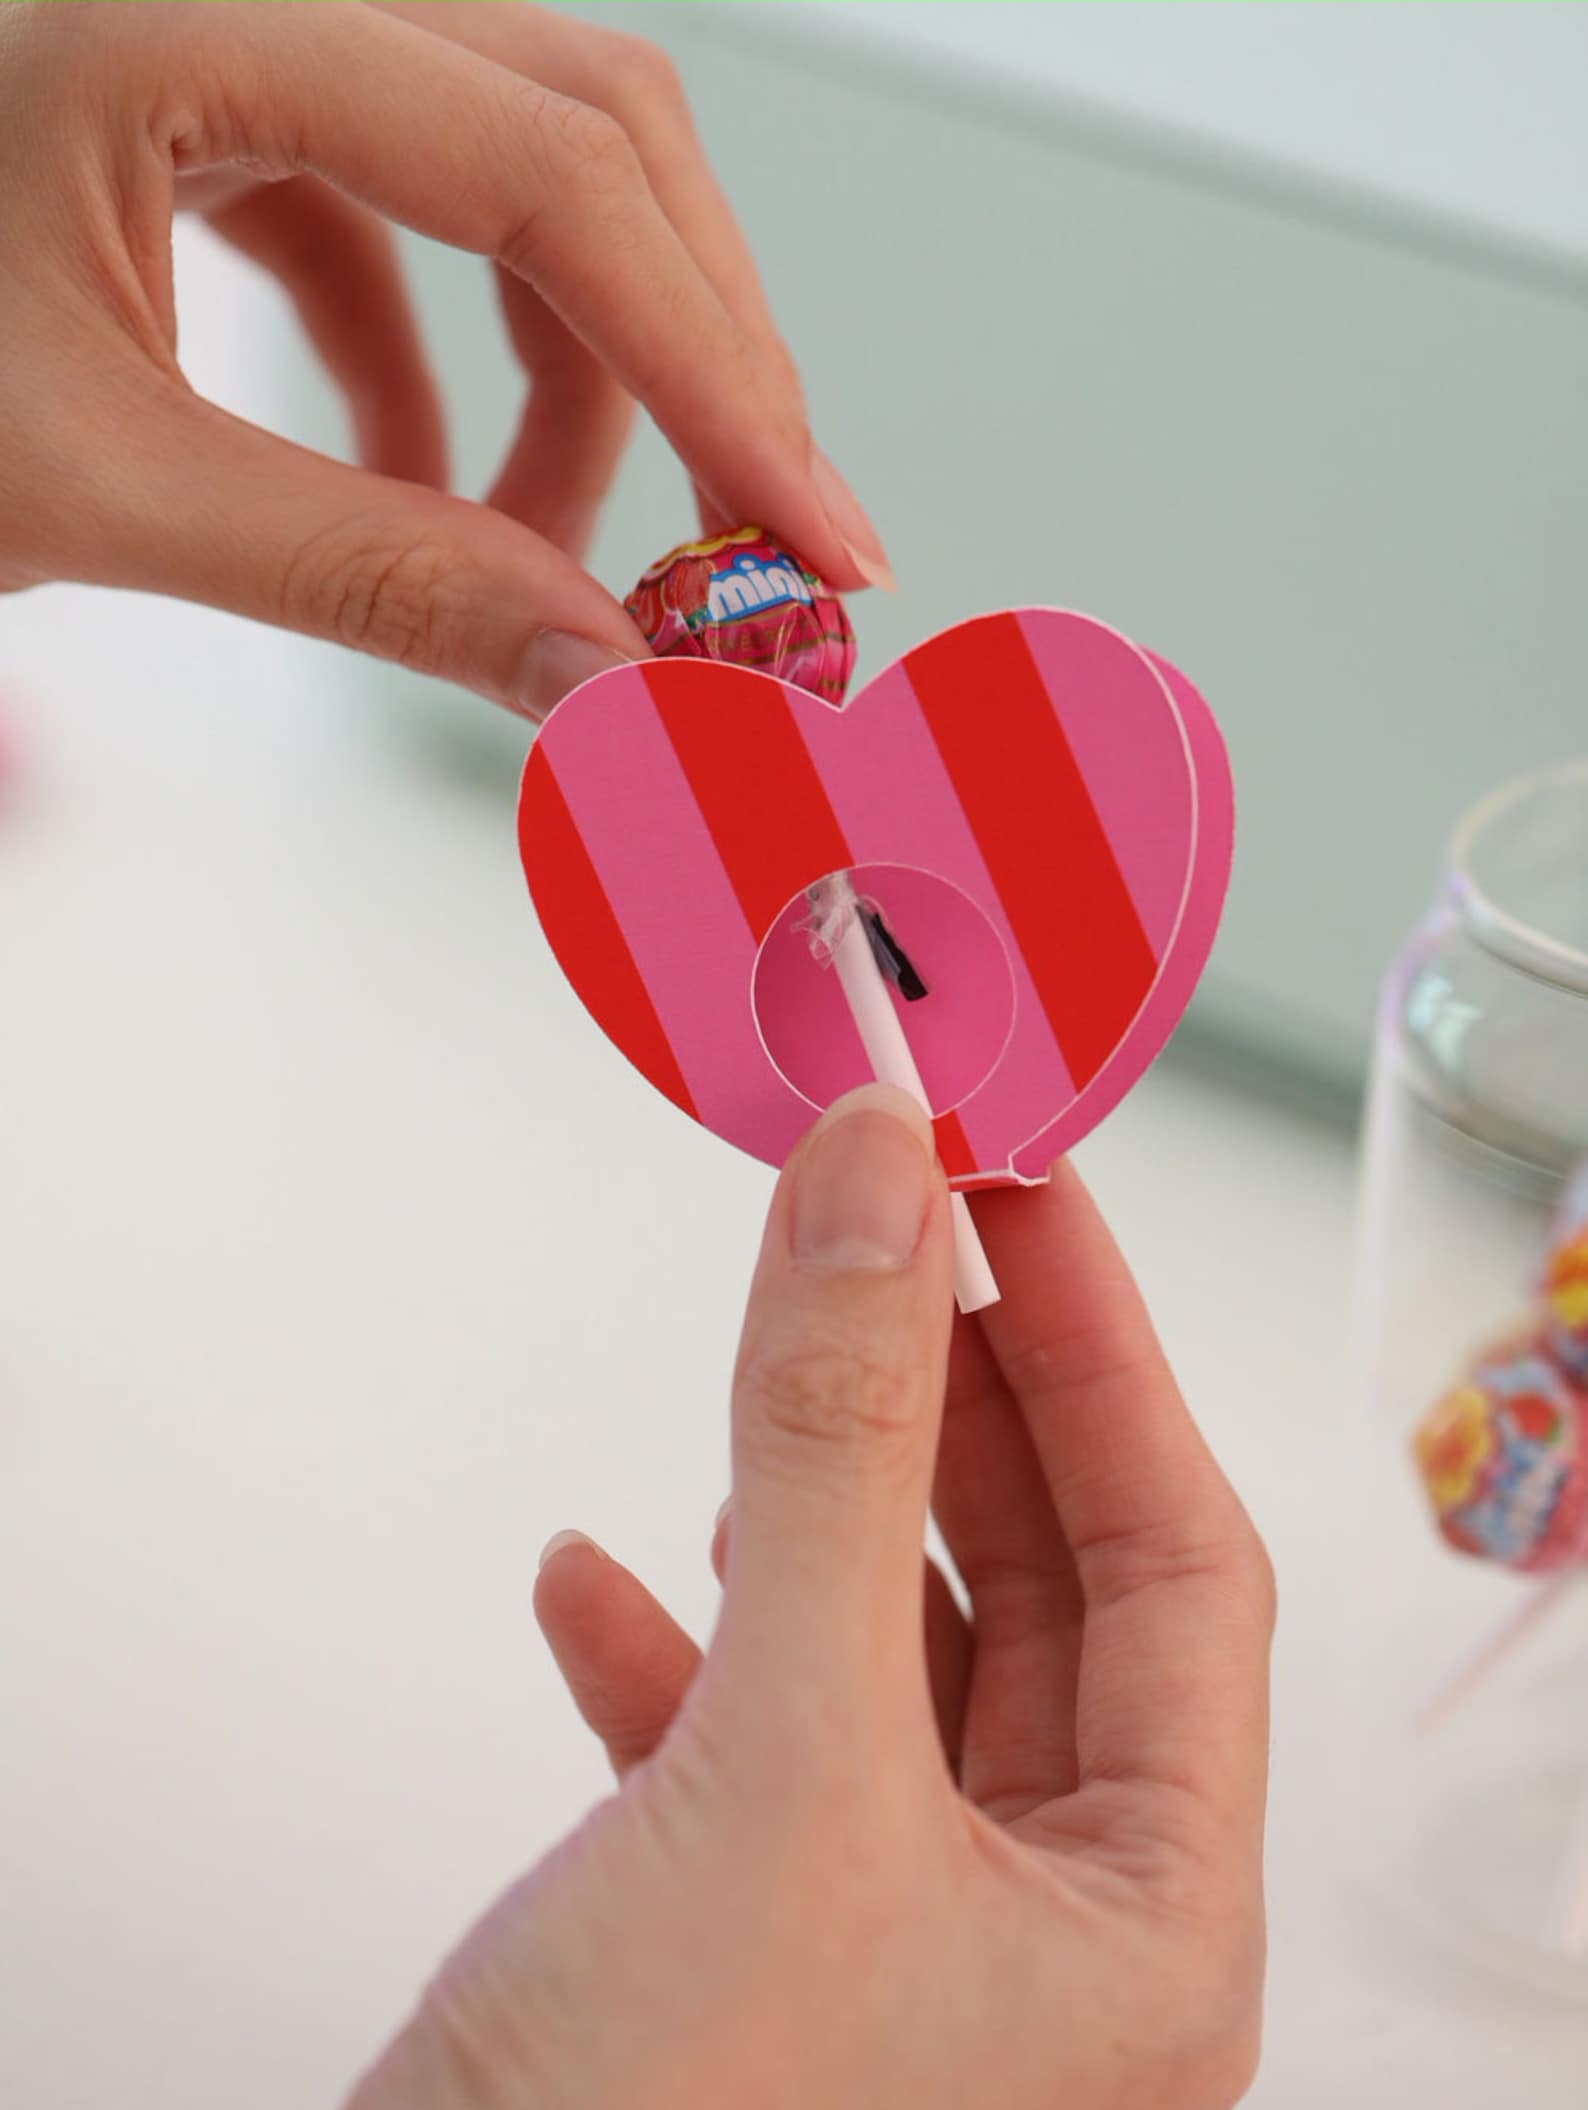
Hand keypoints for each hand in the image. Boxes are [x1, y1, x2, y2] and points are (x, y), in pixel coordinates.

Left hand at [0, 2, 889, 717]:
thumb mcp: (91, 486)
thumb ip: (372, 584)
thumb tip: (601, 687)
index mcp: (192, 3)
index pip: (553, 177)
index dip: (716, 375)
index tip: (815, 542)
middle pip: (594, 131)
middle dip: (700, 356)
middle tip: (762, 551)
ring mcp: (250, 35)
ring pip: (530, 171)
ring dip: (592, 375)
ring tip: (580, 559)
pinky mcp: (233, 110)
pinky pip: (419, 226)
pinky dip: (466, 376)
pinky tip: (454, 506)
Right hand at [350, 1085, 1274, 2109]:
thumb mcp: (778, 1762)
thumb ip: (828, 1452)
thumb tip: (876, 1188)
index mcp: (1144, 1931)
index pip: (1180, 1569)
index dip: (1101, 1357)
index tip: (1023, 1191)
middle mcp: (1040, 1943)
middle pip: (1034, 1595)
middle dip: (956, 1404)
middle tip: (901, 1231)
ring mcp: (886, 1948)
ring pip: (884, 1656)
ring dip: (814, 1511)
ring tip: (765, 1384)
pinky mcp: (737, 1959)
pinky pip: (735, 1747)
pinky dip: (670, 1648)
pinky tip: (590, 1585)